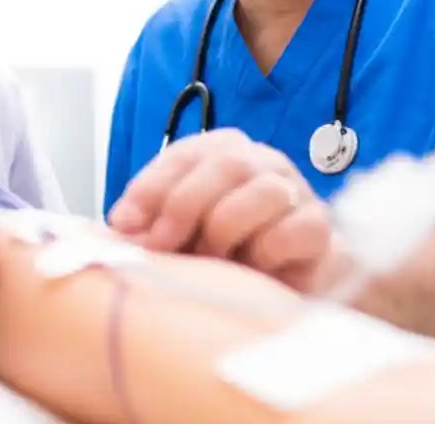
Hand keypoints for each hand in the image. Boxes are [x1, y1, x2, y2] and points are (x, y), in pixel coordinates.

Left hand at [106, 129, 332, 290]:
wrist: (286, 283)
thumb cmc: (225, 251)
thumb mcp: (178, 234)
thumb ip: (148, 226)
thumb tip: (116, 230)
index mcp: (221, 152)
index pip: (184, 155)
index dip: (151, 187)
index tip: (124, 223)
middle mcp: (260, 161)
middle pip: (226, 164)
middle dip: (185, 205)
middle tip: (163, 245)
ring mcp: (295, 190)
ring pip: (263, 192)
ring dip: (227, 230)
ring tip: (213, 260)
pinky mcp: (318, 227)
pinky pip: (292, 230)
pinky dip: (265, 252)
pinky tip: (253, 270)